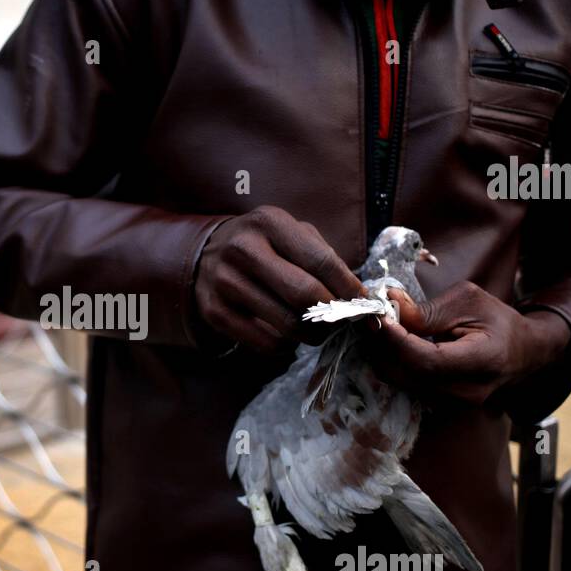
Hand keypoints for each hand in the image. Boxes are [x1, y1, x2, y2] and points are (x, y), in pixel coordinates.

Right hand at [193, 205, 366, 353]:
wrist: (205, 254)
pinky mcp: (214, 312)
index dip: (349, 287)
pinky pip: (264, 343)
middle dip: (333, 314)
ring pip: (286, 324)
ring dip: (312, 335)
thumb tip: (360, 296)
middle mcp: (243, 249)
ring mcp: (225, 282)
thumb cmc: (264, 245)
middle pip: (304, 294)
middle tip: (344, 323)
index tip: (365, 304)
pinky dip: (285, 347)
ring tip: (318, 331)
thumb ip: (324, 257)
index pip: (321, 261)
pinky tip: (288, 337)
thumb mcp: (290, 234)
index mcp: (269, 223)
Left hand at [362, 281, 570, 405]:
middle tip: (367, 317)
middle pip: (408, 374)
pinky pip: (406, 384)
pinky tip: (386, 342)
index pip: (427, 360)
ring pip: (401, 381)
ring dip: (381, 354)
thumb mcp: (469, 301)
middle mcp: (468, 391)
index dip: (395, 340)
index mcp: (484, 361)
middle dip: (380, 345)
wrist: (524, 352)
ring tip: (375, 326)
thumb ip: (428, 308)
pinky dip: (390, 362)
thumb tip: (388, 303)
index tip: (376, 316)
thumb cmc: (498, 321)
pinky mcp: (442, 404)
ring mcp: (455, 404)